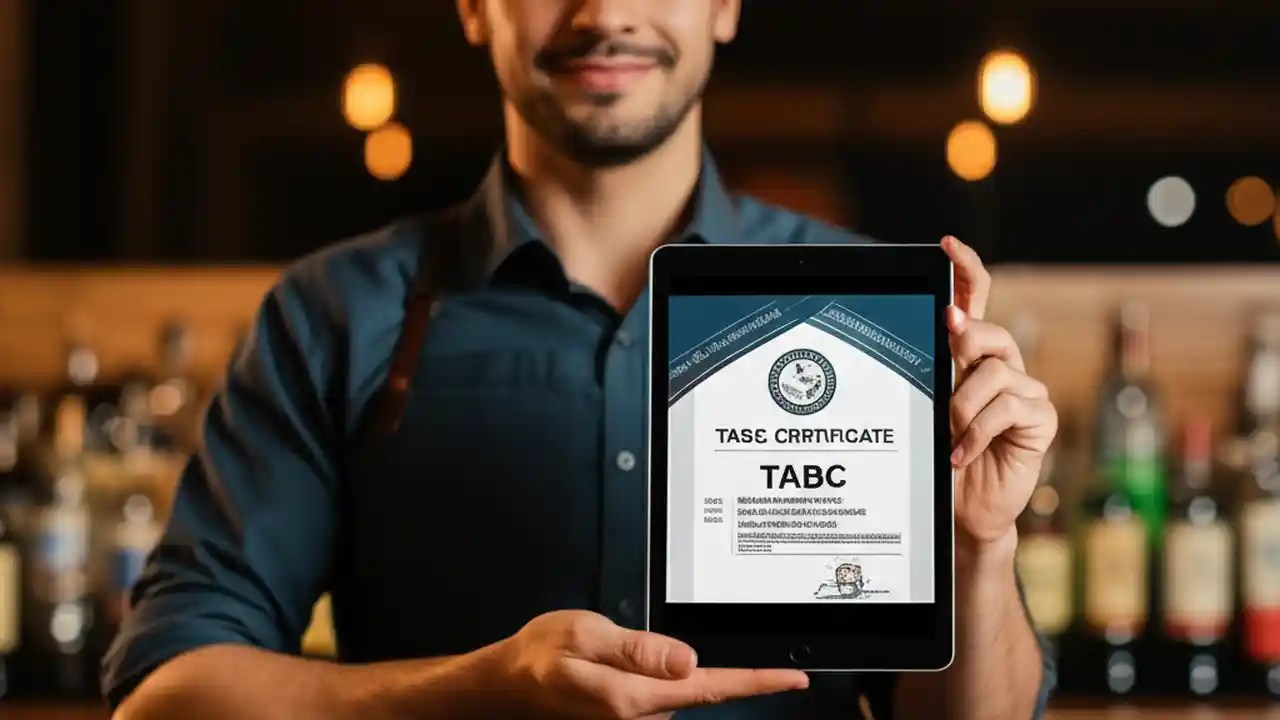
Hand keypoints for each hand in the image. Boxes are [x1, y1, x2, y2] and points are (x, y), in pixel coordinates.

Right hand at [492, 610, 807, 718]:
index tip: (796, 678)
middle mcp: (642, 714)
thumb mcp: (585, 636)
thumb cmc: (542, 655)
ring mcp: (638, 716)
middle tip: (752, 660)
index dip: (757, 683)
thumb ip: (638, 649)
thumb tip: (688, 660)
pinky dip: (670, 674)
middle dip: (732, 673)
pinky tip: (641, 660)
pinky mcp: (633, 711)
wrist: (511, 680)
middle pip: (705, 688)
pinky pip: (667, 689)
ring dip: (692, 672)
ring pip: (686, 687)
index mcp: (634, 697)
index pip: (710, 687)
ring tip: (641, 647)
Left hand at [941, 236, 1058, 550]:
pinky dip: (978, 431)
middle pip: (990, 332)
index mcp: (971, 357)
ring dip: (963, 406)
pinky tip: (963, 452)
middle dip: (966, 337)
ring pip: (996, 372)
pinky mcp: (1040, 419)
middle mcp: (1001, 368)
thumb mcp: (926, 410)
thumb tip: (939, 329)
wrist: (962, 508)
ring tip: (950, 434)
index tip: (947, 245)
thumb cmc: (939, 458)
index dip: (967, 271)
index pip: (977, 302)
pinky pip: (1009, 407)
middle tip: (948, 353)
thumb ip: (934, 370)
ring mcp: (1025, 392)